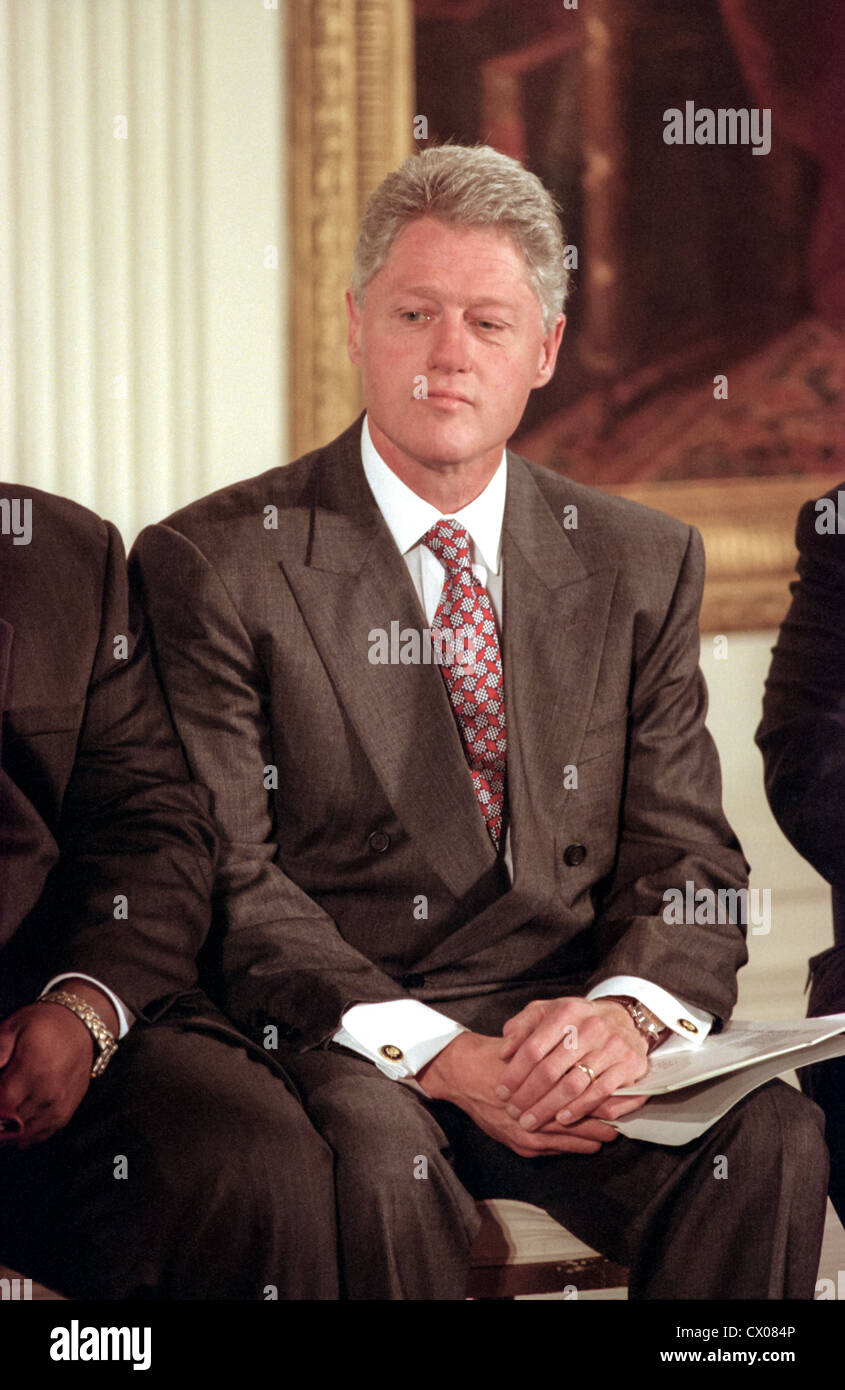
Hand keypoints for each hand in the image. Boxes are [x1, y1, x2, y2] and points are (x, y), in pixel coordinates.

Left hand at [0, 998, 99, 1149]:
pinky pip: (39, 1135)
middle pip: (9, 1122)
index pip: (1, 1102)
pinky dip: (22, 1136)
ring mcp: (58, 1105)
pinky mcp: (65, 1112)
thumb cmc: (46, 1024)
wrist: (82, 1026)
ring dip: (7, 1130)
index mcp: (33, 1067)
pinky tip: (14, 1126)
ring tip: (3, 1116)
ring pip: (22, 1134)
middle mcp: (48, 1090)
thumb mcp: (13, 1027)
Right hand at [417, 1031, 619, 1157]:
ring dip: (593, 1135)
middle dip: (605, 1120)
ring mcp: (530, 1134)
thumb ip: (557, 1056)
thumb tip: (590, 1057)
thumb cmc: (497, 1059)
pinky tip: (589, 1144)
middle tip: (626, 1120)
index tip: (625, 1098)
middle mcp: (538, 1113)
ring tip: (613, 1133)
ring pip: (573, 1138)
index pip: (584, 1095)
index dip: (606, 1097)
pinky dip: (574, 1145)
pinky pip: (557, 1149)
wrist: (463, 1074)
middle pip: (583, 1120)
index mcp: (545, 1086)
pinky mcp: (522, 1144)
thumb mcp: (529, 1049)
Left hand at [494, 997, 650, 1131]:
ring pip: (574, 1085)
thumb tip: (504, 1051)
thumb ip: (522, 1026)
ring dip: (549, 1107)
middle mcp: (591, 1028)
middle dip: (528, 1095)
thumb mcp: (549, 1011)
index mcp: (567, 1012)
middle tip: (513, 1112)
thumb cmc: (578, 1020)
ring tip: (531, 1121)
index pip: (534, 1048)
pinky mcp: (629, 1066)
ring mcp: (612, 1048)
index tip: (501, 1092)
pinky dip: (580, 1109)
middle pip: (551, 1070)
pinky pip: (601, 1093)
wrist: (626, 1019)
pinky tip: (563, 1119)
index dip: (514, 1073)